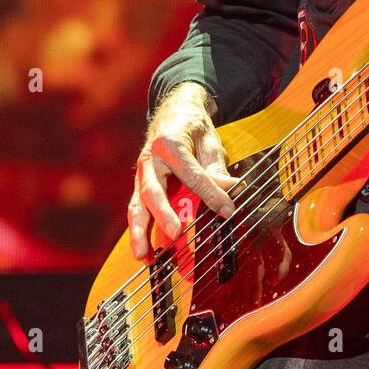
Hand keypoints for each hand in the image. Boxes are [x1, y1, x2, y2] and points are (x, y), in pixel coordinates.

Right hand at [128, 83, 239, 261]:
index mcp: (170, 143)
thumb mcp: (209, 140)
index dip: (211, 193)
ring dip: (139, 233)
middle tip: (175, 233)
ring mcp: (142, 175)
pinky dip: (139, 232)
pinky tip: (145, 253)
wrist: (173, 113)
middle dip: (164, 214)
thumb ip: (216, 166)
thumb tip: (231, 188)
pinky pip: (138, 210)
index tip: (227, 210)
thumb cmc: (192, 127)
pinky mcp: (140, 186)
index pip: (192, 174)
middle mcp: (150, 160)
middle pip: (154, 191)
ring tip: (145, 256)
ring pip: (138, 206)